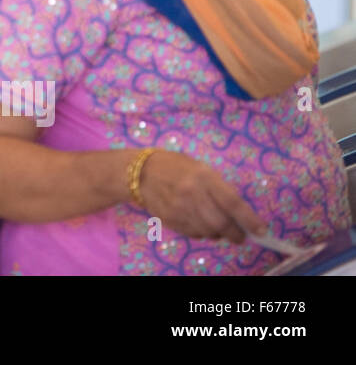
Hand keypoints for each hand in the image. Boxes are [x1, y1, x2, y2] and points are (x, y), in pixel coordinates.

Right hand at [135, 151, 265, 243]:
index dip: (249, 219)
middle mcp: (192, 194)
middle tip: (240, 236)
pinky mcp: (171, 220)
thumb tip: (237, 211)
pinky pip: (194, 234)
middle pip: (222, 223)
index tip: (261, 230)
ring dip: (219, 234)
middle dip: (235, 233)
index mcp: (203, 176)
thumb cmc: (175, 165)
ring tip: (219, 228)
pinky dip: (203, 233)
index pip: (232, 203)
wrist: (139, 172)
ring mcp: (179, 208)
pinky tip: (201, 224)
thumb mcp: (199, 167)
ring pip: (208, 231)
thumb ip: (218, 187)